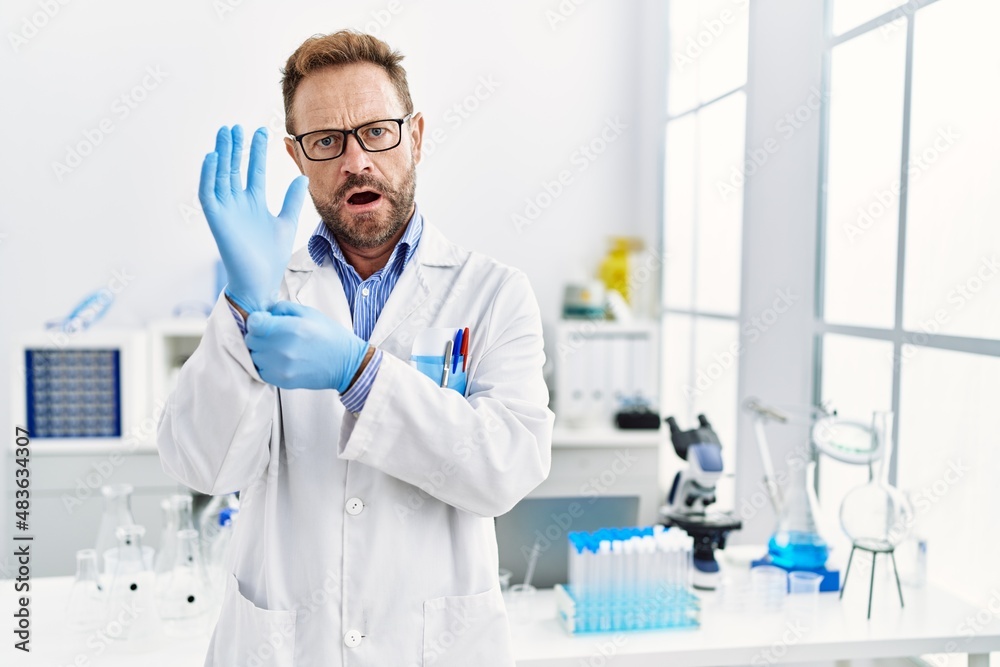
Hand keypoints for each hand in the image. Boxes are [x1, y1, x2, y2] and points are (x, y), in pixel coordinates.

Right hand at [199, 125, 308, 312]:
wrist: (261, 282)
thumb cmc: (271, 257)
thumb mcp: (286, 222)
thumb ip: (292, 200)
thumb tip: (303, 178)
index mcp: (254, 203)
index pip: (254, 170)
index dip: (256, 151)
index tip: (260, 131)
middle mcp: (238, 203)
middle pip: (234, 168)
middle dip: (236, 147)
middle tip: (237, 126)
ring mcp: (226, 210)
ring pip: (221, 176)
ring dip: (222, 154)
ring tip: (225, 133)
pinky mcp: (216, 220)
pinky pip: (209, 194)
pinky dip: (209, 175)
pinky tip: (213, 157)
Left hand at [245, 301, 370, 391]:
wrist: (346, 364)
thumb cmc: (329, 336)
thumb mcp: (309, 313)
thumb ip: (283, 308)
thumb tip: (264, 313)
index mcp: (290, 328)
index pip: (254, 323)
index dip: (257, 321)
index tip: (264, 322)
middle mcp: (283, 348)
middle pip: (251, 340)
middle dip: (259, 335)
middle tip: (272, 335)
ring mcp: (281, 367)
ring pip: (254, 356)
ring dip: (261, 351)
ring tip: (277, 349)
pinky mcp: (282, 380)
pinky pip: (260, 370)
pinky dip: (266, 365)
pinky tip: (279, 360)